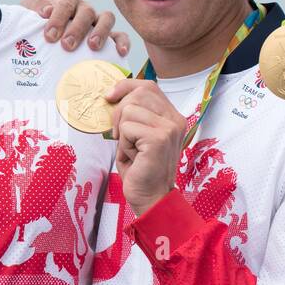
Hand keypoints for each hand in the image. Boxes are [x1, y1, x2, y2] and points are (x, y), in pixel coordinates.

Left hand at [23, 0, 130, 55]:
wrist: (43, 42)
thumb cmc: (36, 28)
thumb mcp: (28, 15)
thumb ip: (32, 9)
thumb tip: (45, 10)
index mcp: (66, 2)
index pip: (66, 3)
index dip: (58, 17)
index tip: (49, 35)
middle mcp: (84, 10)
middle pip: (86, 11)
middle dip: (77, 28)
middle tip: (66, 45)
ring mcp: (98, 23)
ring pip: (107, 18)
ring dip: (100, 32)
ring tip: (92, 46)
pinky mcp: (109, 38)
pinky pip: (121, 36)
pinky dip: (122, 42)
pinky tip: (120, 52)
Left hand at [105, 79, 186, 215]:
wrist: (151, 197)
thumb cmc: (141, 169)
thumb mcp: (137, 135)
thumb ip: (133, 115)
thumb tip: (112, 95)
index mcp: (172, 117)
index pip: (148, 86)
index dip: (126, 86)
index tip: (109, 96)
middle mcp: (174, 120)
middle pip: (138, 94)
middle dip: (119, 113)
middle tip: (120, 136)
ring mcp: (169, 128)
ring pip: (129, 111)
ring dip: (122, 133)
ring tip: (132, 150)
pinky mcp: (158, 139)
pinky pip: (127, 128)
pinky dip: (123, 144)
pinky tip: (133, 157)